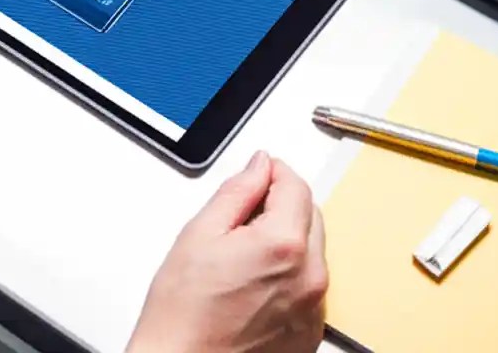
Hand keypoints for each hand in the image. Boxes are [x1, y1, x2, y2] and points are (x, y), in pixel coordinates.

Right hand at [127, 152, 327, 352]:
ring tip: (243, 258)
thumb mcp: (200, 234)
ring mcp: (314, 306)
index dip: (274, 172)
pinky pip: (310, 285)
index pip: (296, 186)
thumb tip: (258, 167)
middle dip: (282, 206)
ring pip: (312, 250)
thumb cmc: (183, 315)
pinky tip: (255, 285)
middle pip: (310, 215)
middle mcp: (309, 276)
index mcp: (283, 245)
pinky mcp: (311, 329)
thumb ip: (237, 192)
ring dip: (288, 241)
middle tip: (243, 218)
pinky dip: (291, 274)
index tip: (260, 172)